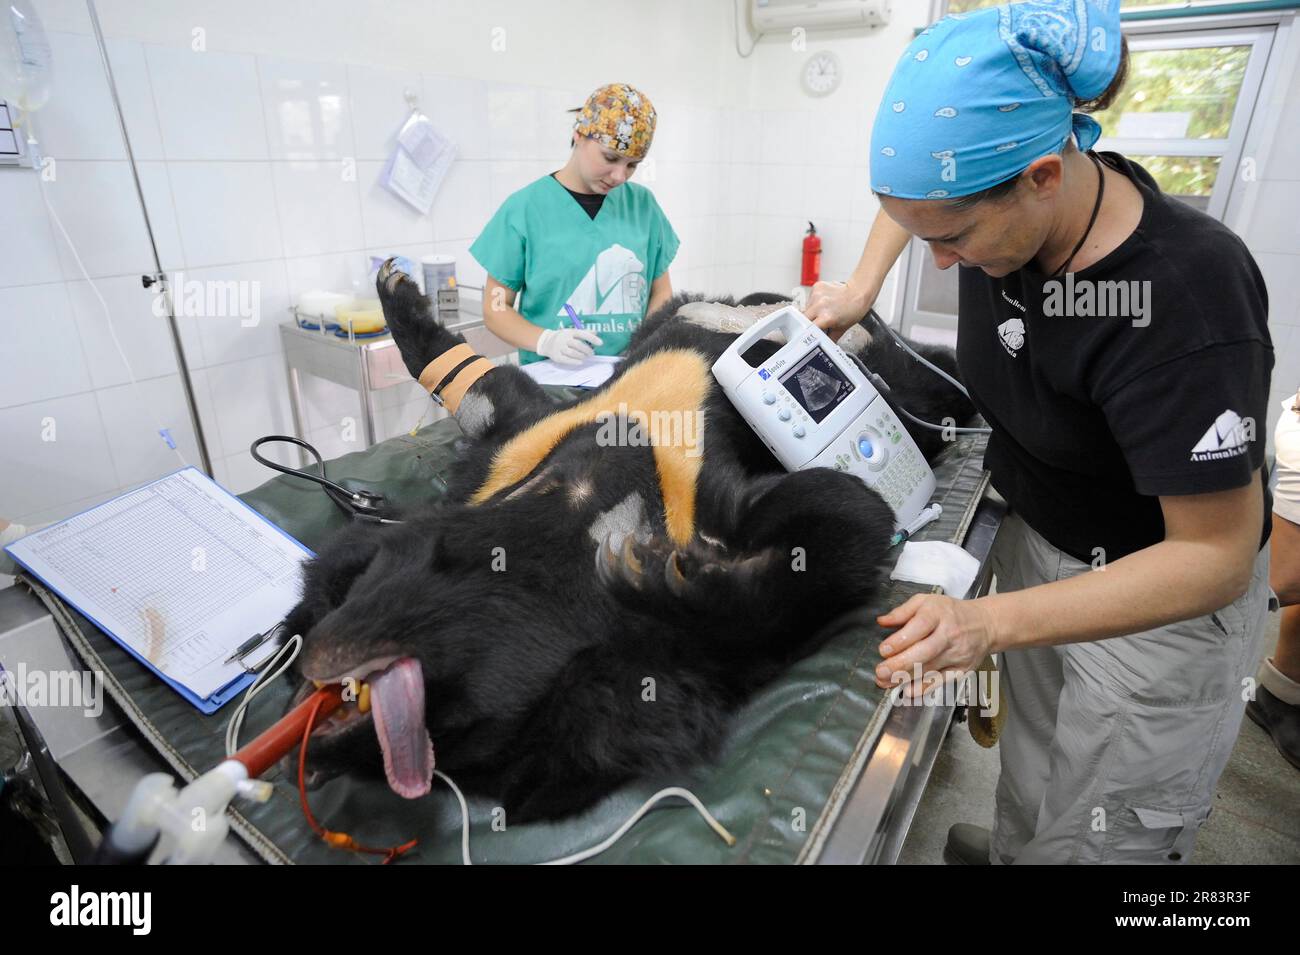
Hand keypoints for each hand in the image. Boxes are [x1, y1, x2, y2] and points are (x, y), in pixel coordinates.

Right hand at [536, 327, 603, 365]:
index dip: (592, 338)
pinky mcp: (556, 356)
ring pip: (573, 353)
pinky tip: (580, 362)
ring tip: (585, 357)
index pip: (582, 334)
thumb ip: (584, 332)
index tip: (600, 343)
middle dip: (587, 350)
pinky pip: (567, 360)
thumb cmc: (563, 337)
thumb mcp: (572, 332)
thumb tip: (596, 332)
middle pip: (578, 345)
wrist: (546, 342)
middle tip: (592, 353)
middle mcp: (564, 339)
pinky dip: (575, 362)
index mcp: (569, 332)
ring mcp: (559, 348)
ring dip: (582, 356)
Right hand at [804, 280, 872, 341]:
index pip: (808, 329)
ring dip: (811, 311)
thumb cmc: (853, 310)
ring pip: (805, 307)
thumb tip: (822, 346)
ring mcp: (817, 295)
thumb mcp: (841, 329)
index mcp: (826, 317)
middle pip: (803, 318)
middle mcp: (820, 305)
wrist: (858, 293)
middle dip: (808, 322)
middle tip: (816, 323)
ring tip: (823, 310)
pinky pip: (809, 298)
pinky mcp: (817, 287)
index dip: (807, 333)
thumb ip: (829, 339)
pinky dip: (814, 302)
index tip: (807, 335)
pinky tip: (824, 302)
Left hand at [874, 594, 997, 696]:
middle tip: (881, 672)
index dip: (900, 640)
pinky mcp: (962, 669)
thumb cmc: (951, 612)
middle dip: (899, 664)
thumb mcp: (926, 602)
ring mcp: (957, 654)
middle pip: (924, 652)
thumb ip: (902, 612)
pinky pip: (941, 681)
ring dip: (905, 678)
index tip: (883, 650)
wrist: (985, 624)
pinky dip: (924, 688)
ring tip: (885, 681)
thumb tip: (881, 621)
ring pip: (930, 669)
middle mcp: (949, 634)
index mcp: (938, 614)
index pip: (919, 627)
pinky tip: (908, 691)